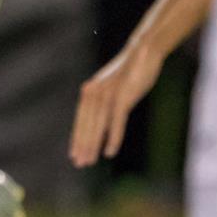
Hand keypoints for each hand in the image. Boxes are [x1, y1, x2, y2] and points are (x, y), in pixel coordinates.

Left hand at [70, 38, 165, 167]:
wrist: (143, 52)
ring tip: (90, 161)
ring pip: (98, 125)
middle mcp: (95, 93)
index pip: (80, 120)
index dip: (77, 138)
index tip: (74, 155)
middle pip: (86, 125)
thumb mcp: (112, 89)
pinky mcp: (123, 96)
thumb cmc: (129, 73)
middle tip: (79, 164)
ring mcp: (108, 94)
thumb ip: (105, 104)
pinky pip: (116, 122)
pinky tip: (109, 151)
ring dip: (93, 145)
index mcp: (90, 91)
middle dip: (82, 146)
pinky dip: (112, 138)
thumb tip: (101, 124)